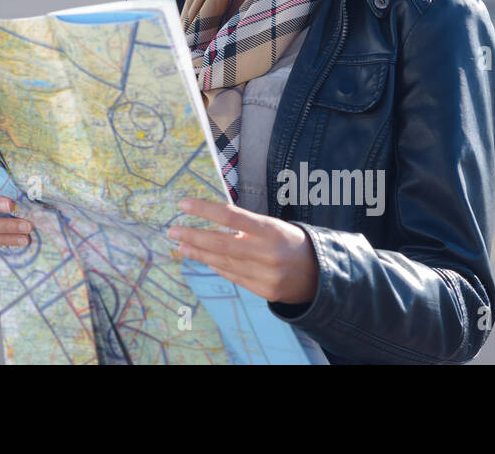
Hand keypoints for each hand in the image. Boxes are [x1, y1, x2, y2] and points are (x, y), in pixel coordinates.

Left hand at [167, 197, 319, 304]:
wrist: (321, 274)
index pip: (231, 216)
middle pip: (221, 243)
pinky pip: (233, 276)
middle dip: (193, 236)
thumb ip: (246, 225)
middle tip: (173, 230)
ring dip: (199, 253)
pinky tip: (204, 258)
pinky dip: (217, 266)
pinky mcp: (264, 291)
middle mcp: (267, 253)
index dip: (205, 209)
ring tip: (181, 245)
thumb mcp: (274, 225)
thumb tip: (213, 222)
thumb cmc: (291, 242)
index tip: (184, 204)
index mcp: (270, 230)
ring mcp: (265, 275)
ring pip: (223, 262)